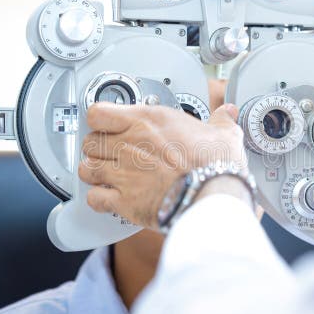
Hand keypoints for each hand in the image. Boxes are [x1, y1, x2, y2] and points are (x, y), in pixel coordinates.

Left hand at [79, 102, 245, 229]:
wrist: (213, 194)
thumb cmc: (216, 164)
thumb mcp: (224, 134)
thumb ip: (220, 121)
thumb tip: (226, 113)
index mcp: (148, 121)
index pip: (99, 113)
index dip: (101, 120)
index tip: (108, 125)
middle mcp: (129, 144)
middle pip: (90, 142)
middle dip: (97, 149)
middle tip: (110, 153)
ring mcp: (123, 173)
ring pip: (86, 169)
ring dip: (93, 173)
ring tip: (105, 176)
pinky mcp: (123, 201)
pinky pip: (94, 198)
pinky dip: (98, 199)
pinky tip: (108, 199)